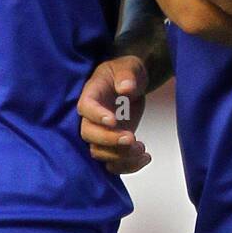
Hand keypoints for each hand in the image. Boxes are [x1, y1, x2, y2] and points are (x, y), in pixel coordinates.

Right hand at [77, 55, 150, 174]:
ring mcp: (100, 133)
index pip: (86, 107)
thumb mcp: (129, 66)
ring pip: (99, 152)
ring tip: (141, 149)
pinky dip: (128, 166)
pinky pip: (113, 163)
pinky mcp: (111, 145)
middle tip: (131, 138)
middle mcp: (91, 117)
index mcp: (92, 94)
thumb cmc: (126, 73)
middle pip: (89, 134)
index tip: (113, 120)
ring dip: (120, 156)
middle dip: (109, 140)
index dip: (96, 116)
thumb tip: (126, 87)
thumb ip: (127, 74)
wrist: (131, 84)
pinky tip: (145, 157)